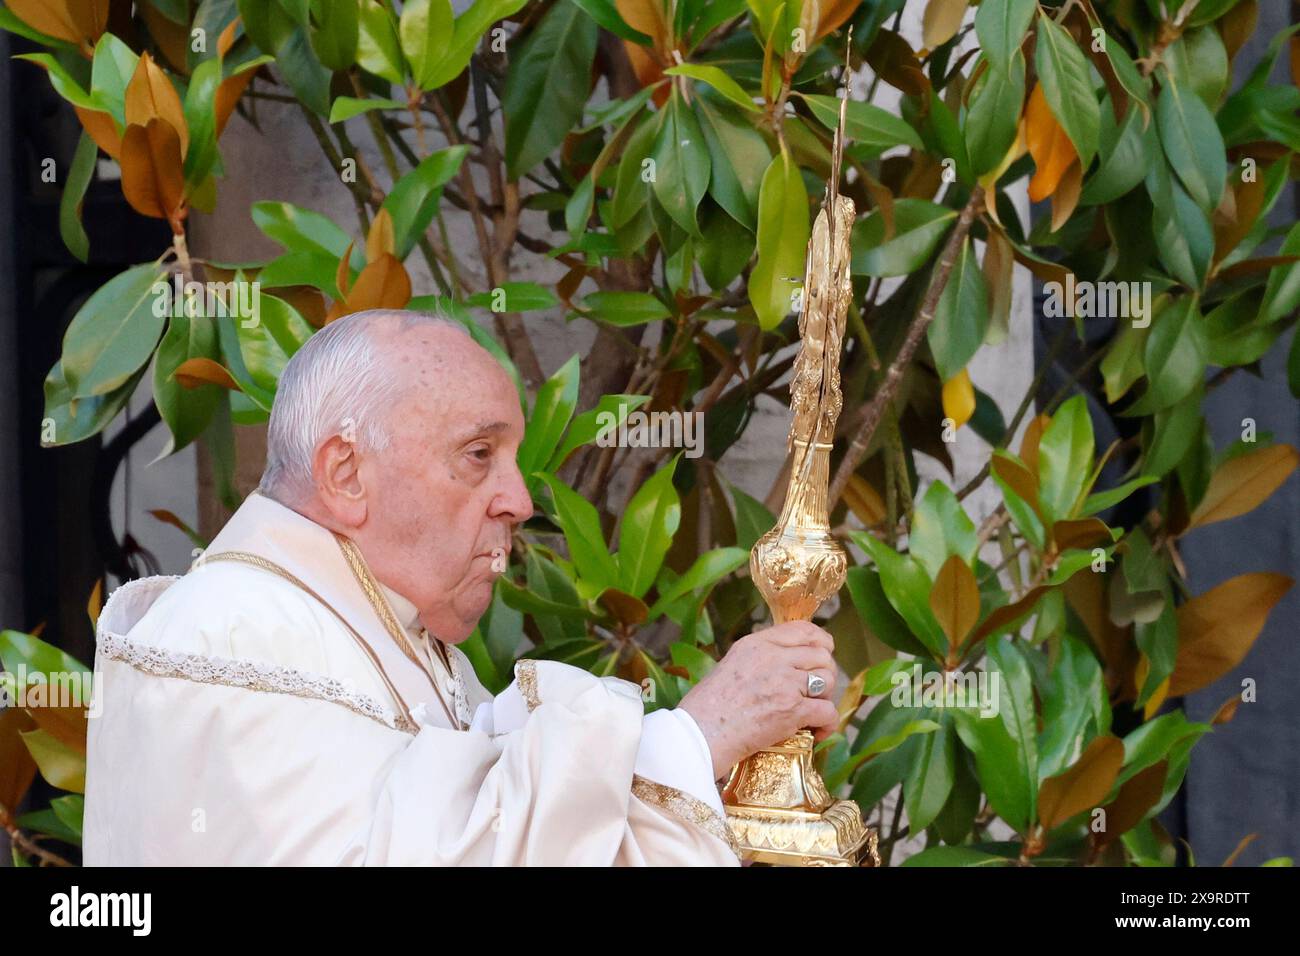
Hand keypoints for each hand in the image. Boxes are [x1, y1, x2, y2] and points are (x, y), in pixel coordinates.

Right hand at [679, 621, 837, 781]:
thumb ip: (759, 657)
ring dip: (825, 697)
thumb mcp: (731, 664)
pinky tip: (817, 731)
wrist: (700, 733)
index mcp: (756, 643)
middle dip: (825, 674)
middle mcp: (774, 657)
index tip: (823, 653)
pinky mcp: (793, 710)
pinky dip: (827, 724)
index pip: (803, 629)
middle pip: (821, 655)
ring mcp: (785, 683)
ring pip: (828, 680)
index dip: (821, 641)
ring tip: (812, 711)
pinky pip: (827, 711)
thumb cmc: (707, 706)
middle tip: (815, 692)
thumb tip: (785, 661)